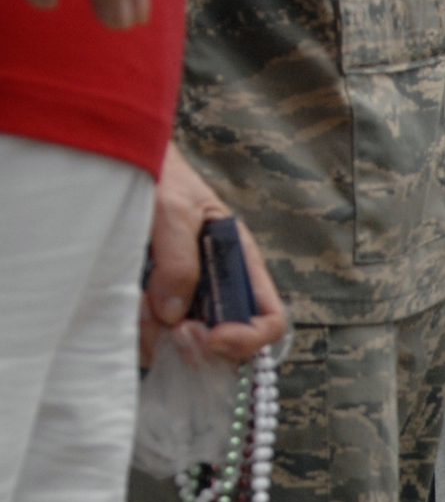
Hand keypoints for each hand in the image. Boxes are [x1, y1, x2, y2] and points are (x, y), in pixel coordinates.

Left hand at [140, 145, 289, 367]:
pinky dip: (141, 333)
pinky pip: (152, 332)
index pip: (268, 318)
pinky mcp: (150, 299)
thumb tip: (173, 313)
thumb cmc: (160, 174)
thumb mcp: (175, 209)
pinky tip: (129, 313)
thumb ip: (180, 260)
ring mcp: (183, 295)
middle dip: (204, 345)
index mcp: (239, 263)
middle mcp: (216, 286)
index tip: (216, 338)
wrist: (119, 156)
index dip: (250, 337)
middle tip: (176, 334)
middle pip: (229, 340)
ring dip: (165, 340)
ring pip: (186, 341)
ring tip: (142, 315)